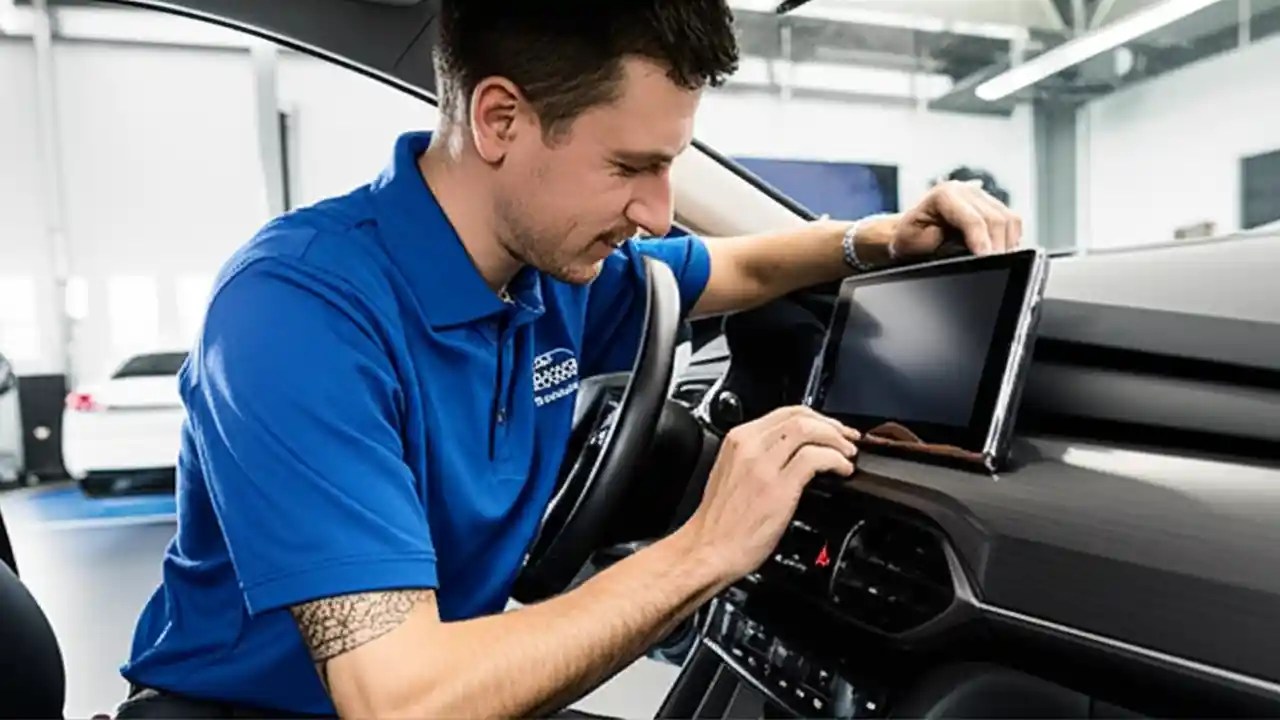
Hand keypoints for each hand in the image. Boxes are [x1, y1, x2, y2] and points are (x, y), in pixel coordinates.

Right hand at [680, 406, 859, 582]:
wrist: (708, 550)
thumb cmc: (721, 522)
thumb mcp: (733, 473)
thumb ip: (759, 456)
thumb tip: (793, 452)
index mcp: (738, 440)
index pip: (785, 412)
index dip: (816, 417)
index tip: (831, 428)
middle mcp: (749, 446)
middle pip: (800, 416)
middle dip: (831, 425)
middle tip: (848, 438)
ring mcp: (763, 465)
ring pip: (808, 431)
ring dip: (836, 439)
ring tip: (848, 454)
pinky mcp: (778, 487)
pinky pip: (815, 458)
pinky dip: (835, 460)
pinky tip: (842, 470)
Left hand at [891, 180, 1022, 258]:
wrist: (909, 232)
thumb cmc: (909, 238)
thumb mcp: (912, 242)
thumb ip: (936, 242)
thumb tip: (962, 249)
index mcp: (943, 195)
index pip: (973, 219)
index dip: (982, 241)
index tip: (986, 258)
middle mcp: (965, 191)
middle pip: (996, 219)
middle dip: (997, 246)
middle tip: (995, 267)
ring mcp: (981, 196)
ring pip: (1009, 219)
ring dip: (1007, 243)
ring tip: (997, 262)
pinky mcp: (992, 205)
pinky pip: (1012, 222)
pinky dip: (1009, 239)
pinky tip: (999, 252)